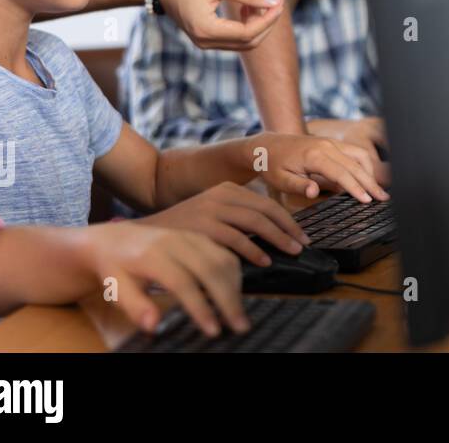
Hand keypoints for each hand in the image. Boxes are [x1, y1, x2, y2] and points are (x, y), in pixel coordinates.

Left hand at [79, 222, 247, 337]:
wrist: (114, 239)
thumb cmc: (115, 269)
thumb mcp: (117, 289)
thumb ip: (135, 306)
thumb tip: (153, 325)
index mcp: (152, 255)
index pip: (182, 282)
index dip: (200, 307)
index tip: (213, 330)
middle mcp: (175, 242)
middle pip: (210, 268)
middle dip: (228, 298)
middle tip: (239, 325)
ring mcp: (190, 236)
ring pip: (222, 258)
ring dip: (235, 286)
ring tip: (238, 312)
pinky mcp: (200, 236)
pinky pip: (224, 252)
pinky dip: (234, 273)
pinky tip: (233, 292)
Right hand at [143, 180, 309, 265]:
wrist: (146, 233)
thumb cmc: (186, 229)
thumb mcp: (213, 213)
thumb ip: (238, 217)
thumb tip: (272, 232)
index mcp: (227, 189)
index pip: (266, 202)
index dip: (287, 219)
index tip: (301, 235)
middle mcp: (221, 195)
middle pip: (266, 210)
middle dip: (288, 228)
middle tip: (302, 244)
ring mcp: (212, 209)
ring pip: (256, 222)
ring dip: (277, 238)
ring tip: (292, 251)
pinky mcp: (203, 226)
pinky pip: (236, 238)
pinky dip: (254, 250)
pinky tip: (264, 260)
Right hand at [158, 0, 284, 50]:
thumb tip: (275, 2)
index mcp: (206, 29)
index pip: (248, 33)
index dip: (268, 19)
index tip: (280, 3)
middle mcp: (205, 42)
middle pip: (249, 43)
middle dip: (266, 24)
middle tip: (275, 2)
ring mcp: (205, 43)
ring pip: (243, 43)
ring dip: (257, 25)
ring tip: (257, 1)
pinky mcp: (206, 38)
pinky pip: (234, 39)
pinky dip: (246, 26)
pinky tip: (247, 7)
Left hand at [251, 132, 389, 203]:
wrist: (268, 145)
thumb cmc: (273, 164)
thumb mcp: (280, 179)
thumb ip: (298, 186)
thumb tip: (314, 193)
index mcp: (315, 156)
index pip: (342, 173)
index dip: (356, 187)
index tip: (367, 200)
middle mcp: (327, 146)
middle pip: (356, 164)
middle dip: (371, 182)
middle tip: (383, 198)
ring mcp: (331, 142)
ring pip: (359, 155)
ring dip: (370, 172)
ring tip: (378, 190)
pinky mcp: (333, 143)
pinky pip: (354, 152)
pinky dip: (364, 165)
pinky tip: (366, 179)